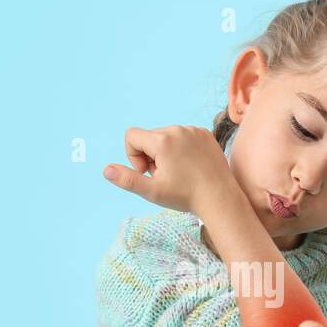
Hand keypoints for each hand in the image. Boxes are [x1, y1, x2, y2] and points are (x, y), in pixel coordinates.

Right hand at [101, 125, 239, 215]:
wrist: (220, 198)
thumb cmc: (185, 196)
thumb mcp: (152, 191)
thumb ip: (127, 179)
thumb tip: (106, 169)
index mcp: (162, 140)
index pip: (132, 136)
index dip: (133, 157)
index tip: (148, 173)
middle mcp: (177, 129)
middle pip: (149, 137)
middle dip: (151, 156)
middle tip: (166, 176)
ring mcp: (193, 130)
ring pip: (166, 137)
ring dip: (166, 153)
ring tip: (179, 172)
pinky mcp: (205, 133)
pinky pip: (183, 136)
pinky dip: (181, 149)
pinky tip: (191, 166)